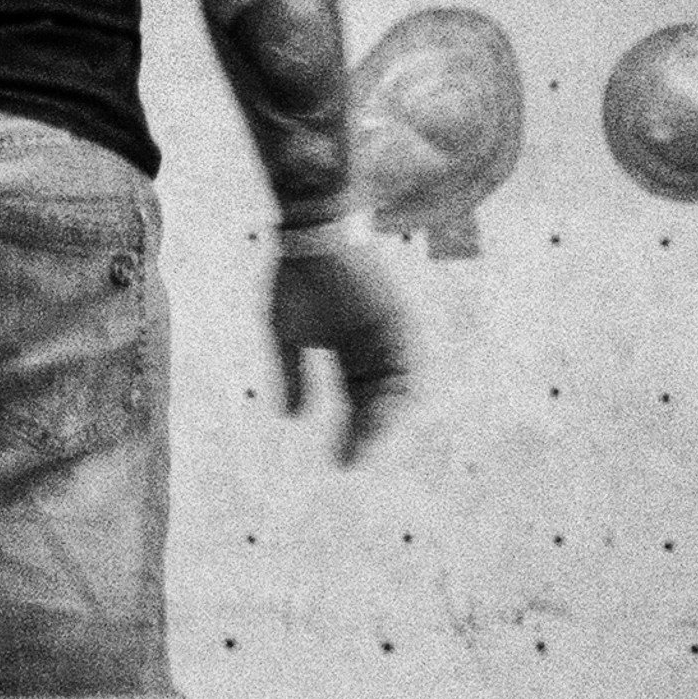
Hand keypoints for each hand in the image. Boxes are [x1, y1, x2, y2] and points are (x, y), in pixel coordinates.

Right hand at [270, 233, 412, 465]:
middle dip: (369, 434)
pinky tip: (385, 414)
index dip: (352, 433)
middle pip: (378, 402)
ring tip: (367, 444)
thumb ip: (294, 376)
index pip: (357, 403)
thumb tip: (292, 417)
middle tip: (353, 461)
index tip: (341, 463)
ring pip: (398, 391)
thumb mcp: (287, 335)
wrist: (312, 235)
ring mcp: (390, 336)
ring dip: (386, 420)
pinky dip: (401, 393)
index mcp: (350, 352)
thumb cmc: (297, 277)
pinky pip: (410, 366)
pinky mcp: (400, 323)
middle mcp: (374, 348)